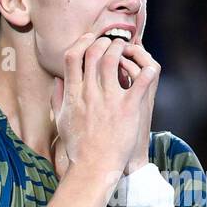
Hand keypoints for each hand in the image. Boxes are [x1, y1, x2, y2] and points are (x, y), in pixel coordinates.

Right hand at [50, 34, 157, 178]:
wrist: (93, 167)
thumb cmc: (78, 147)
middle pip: (94, 53)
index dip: (82, 42)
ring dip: (122, 50)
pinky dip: (146, 71)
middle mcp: (89, 93)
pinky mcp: (127, 108)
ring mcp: (109, 100)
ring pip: (114, 60)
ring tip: (128, 49)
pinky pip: (139, 82)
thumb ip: (58, 98)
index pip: (73, 57)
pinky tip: (150, 67)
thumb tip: (57, 80)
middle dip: (105, 42)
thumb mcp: (60, 120)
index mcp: (73, 94)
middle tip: (113, 41)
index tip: (91, 39)